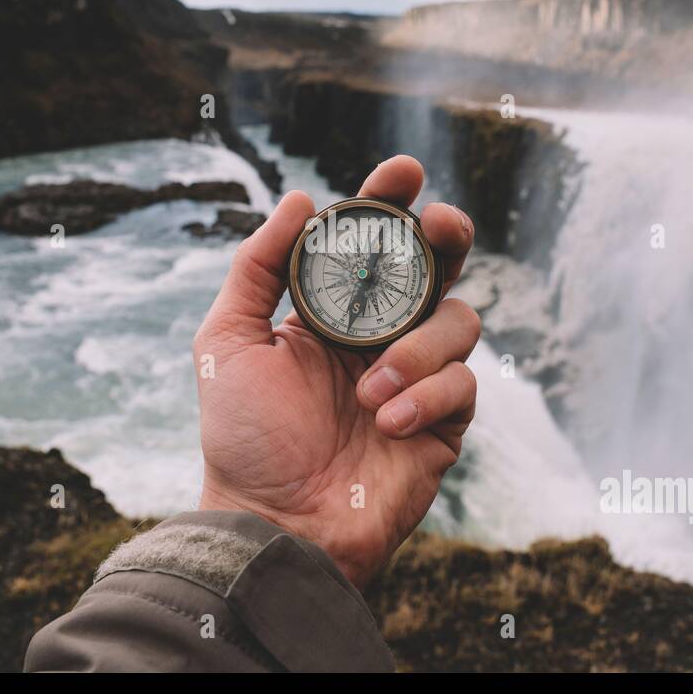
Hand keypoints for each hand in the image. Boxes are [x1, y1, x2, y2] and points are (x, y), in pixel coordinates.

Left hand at [193, 156, 479, 587]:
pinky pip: (464, 384)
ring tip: (369, 392)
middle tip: (440, 227)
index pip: (371, 241)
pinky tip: (388, 421)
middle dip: (446, 236)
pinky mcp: (443, 422)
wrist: (274, 523)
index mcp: (333, 311)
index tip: (402, 171)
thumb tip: (300, 199)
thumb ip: (256, 267)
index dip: (390, 200)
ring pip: (460, 320)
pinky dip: (428, 395)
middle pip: (437, 266)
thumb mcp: (228, 342)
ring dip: (419, 347)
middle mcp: (381, 336)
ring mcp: (418, 377)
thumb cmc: (244, 437)